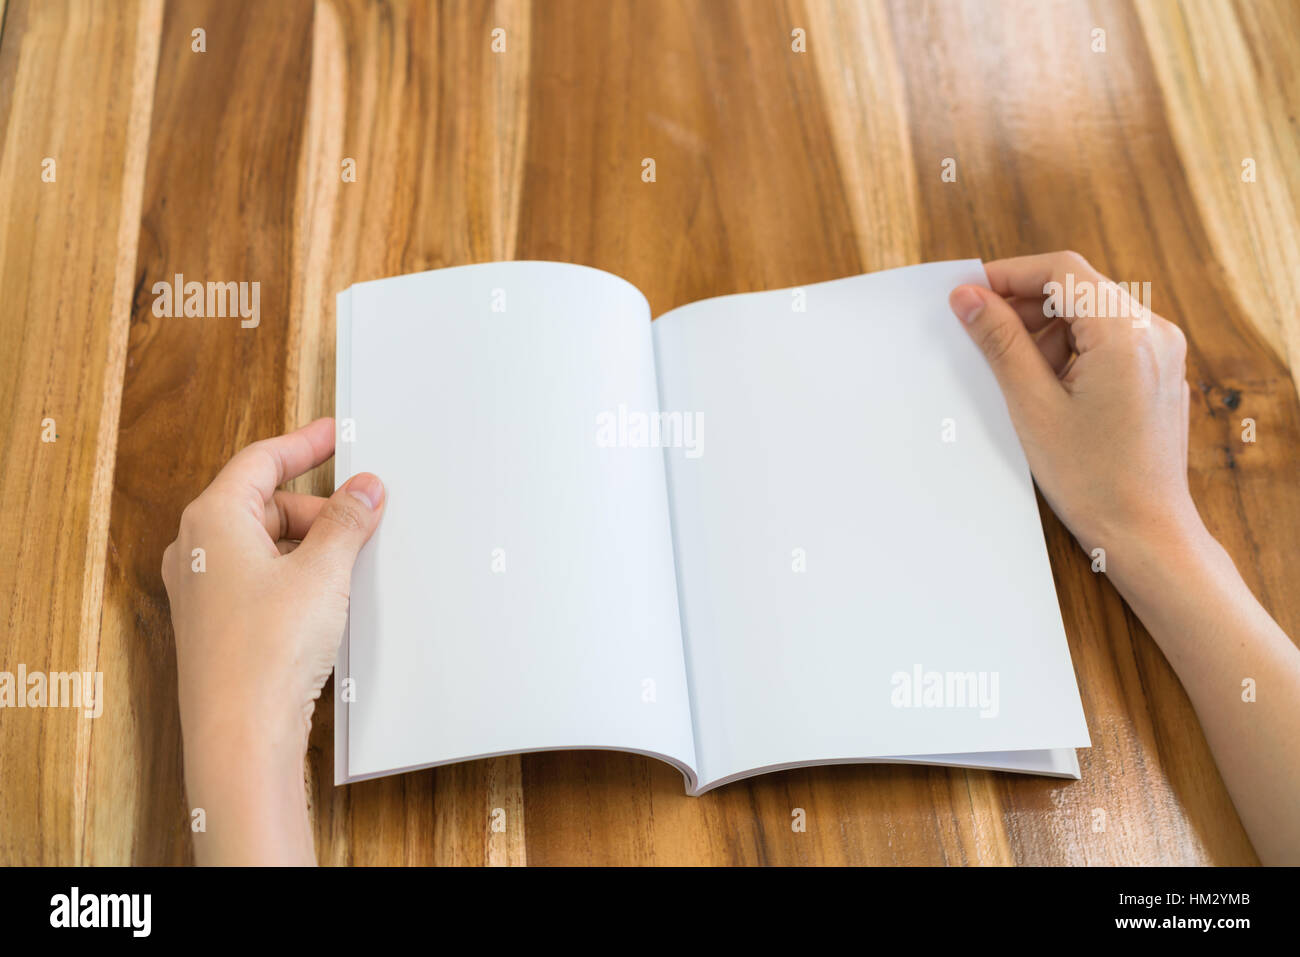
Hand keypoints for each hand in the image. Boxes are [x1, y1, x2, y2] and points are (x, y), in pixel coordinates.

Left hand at [162, 417, 383, 863]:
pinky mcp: (220, 624)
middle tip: (365, 513)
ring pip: (266, 543)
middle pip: (266, 503)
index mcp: (212, 521)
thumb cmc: (264, 655)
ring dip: (312, 545)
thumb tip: (364, 491)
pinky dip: (299, 575)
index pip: (260, 461)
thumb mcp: (323, 573)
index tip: (333, 433)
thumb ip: (347, 522)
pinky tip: (330, 595)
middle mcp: (198, 551)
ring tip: (353, 560)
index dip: (303, 443)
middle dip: (319, 507)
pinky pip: (264, 578)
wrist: (241, 735)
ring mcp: (205, 590)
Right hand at [951, 252, 1299, 864]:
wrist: (1155, 557)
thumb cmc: (1096, 496)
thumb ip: (996, 348)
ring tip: (984, 364)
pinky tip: (1023, 393)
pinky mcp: (1151, 395)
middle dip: (1015, 300)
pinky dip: (1057, 356)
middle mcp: (1150, 339)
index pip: (1059, 268)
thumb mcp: (1030, 415)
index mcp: (1124, 331)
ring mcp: (1156, 368)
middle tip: (960, 328)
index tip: (956, 290)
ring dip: (1035, 331)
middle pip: (1075, 288)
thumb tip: (962, 300)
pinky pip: (1098, 352)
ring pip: (1086, 321)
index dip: (1004, 271)